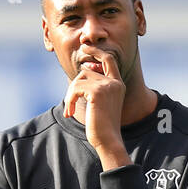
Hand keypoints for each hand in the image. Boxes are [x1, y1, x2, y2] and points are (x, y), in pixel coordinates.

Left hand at [63, 43, 126, 158]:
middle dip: (75, 85)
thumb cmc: (102, 125)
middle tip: (70, 101)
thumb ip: (95, 87)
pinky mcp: (97, 93)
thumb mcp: (101, 103)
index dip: (97, 52)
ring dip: (71, 94)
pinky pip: (75, 88)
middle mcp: (114, 82)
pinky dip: (69, 99)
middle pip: (87, 71)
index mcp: (118, 84)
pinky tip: (70, 112)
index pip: (108, 59)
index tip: (86, 48)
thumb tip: (84, 68)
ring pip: (79, 79)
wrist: (108, 139)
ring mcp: (107, 86)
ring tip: (71, 109)